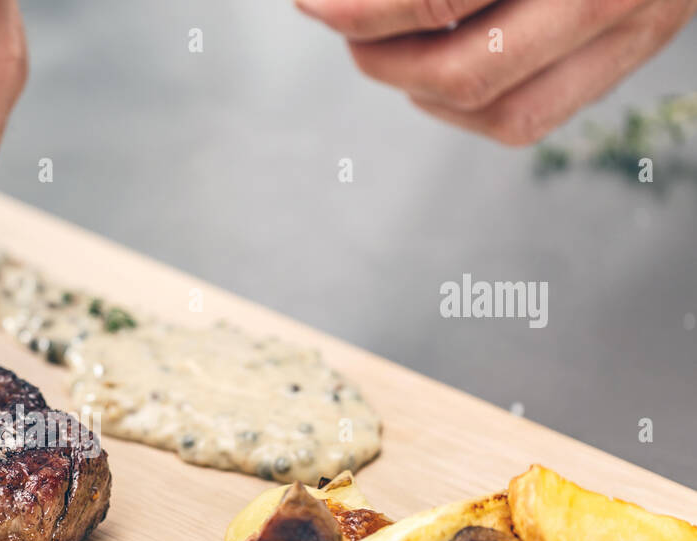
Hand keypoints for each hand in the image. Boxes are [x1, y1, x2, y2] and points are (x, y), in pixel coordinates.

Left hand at [296, 0, 696, 144]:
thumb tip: (339, 2)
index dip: (364, 9)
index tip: (314, 4)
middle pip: (468, 70)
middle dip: (382, 57)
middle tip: (341, 23)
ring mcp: (635, 29)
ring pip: (499, 112)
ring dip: (418, 90)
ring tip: (383, 45)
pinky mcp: (632, 53)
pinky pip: (528, 119)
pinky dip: (460, 104)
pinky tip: (430, 67)